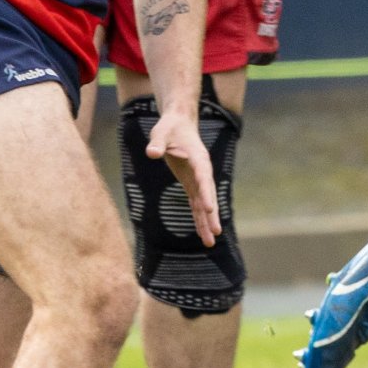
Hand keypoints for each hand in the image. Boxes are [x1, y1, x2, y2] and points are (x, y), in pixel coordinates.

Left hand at [144, 107, 220, 245]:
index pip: (204, 178)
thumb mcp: (160, 133)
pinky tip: (202, 233)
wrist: (178, 124)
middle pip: (209, 195)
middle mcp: (202, 171)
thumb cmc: (169, 128)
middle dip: (212, 215)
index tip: (210, 208)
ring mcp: (198, 179)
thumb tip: (152, 153)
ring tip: (210, 242)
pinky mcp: (191, 183)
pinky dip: (199, 218)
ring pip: (204, 203)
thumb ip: (157, 143)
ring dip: (207, 222)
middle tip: (216, 233)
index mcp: (198, 158)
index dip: (207, 193)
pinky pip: (196, 203)